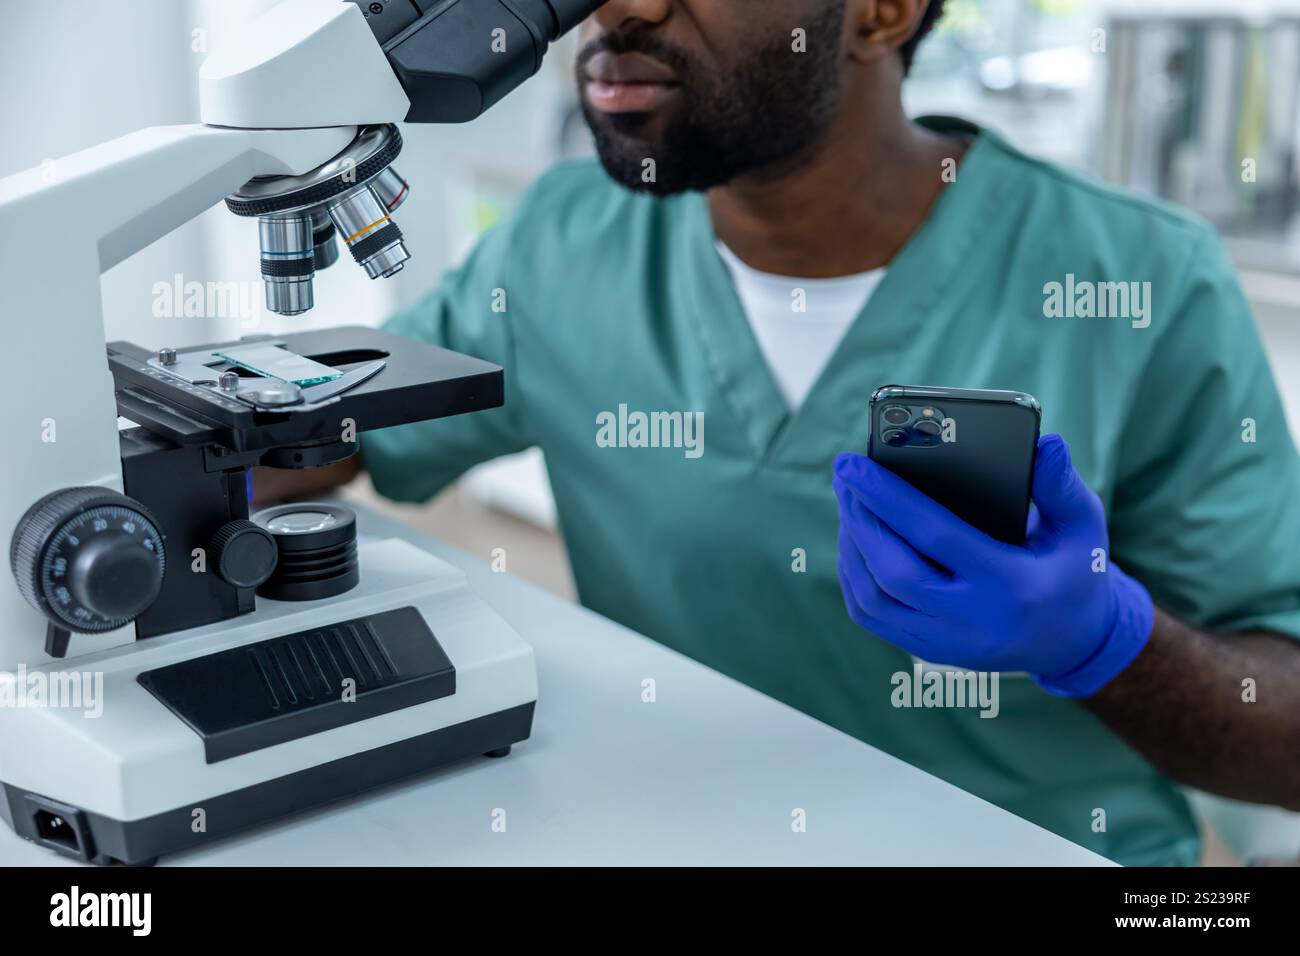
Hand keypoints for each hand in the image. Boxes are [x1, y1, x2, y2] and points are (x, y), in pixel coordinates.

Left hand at [832, 434, 1153, 696]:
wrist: (1075, 644)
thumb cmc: (1075, 572)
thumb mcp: (1083, 528)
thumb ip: (1062, 485)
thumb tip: (1044, 442)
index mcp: (1011, 585)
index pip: (935, 536)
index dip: (887, 497)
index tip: (852, 464)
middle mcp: (973, 621)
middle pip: (893, 571)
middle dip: (859, 519)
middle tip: (845, 476)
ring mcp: (947, 643)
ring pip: (874, 598)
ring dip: (851, 547)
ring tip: (849, 503)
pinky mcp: (929, 652)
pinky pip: (873, 617)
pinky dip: (854, 577)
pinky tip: (854, 542)